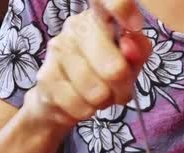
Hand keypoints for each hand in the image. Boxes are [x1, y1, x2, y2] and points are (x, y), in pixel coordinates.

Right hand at [24, 0, 151, 129]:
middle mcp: (74, 27)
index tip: (134, 25)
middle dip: (122, 87)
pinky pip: (80, 105)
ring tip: (98, 96)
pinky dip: (86, 111)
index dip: (120, 8)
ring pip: (96, 90)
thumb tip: (131, 46)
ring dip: (103, 101)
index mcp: (97, 17)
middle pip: (112, 66)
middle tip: (120, 91)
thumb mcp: (128, 62)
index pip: (103, 0)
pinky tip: (82, 103)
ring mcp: (57, 50)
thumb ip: (137, 51)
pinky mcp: (46, 78)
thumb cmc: (100, 74)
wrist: (61, 100)